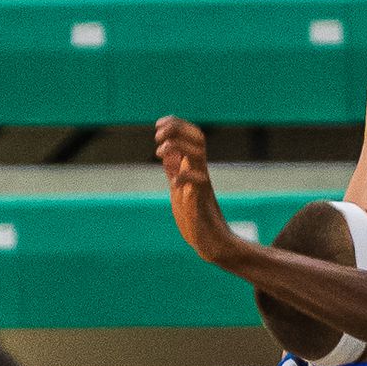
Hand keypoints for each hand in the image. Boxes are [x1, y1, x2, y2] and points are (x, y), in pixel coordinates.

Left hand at [154, 114, 234, 267]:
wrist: (209, 241)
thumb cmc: (194, 215)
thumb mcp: (179, 186)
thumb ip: (174, 169)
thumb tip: (165, 150)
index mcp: (194, 167)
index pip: (193, 135)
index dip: (177, 124)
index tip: (159, 124)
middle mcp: (200, 171)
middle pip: (197, 137)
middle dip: (177, 128)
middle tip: (158, 135)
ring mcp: (201, 185)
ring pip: (197, 153)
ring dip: (177, 145)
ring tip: (160, 150)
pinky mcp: (201, 201)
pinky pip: (197, 181)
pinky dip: (182, 175)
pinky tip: (172, 182)